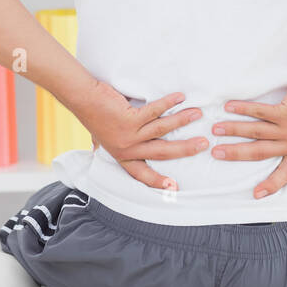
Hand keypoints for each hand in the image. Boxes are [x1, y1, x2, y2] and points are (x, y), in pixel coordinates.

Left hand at [74, 80, 207, 190]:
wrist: (83, 99)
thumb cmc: (93, 116)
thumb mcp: (98, 137)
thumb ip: (101, 145)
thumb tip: (95, 149)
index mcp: (122, 155)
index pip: (141, 173)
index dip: (158, 181)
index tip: (174, 188)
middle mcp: (127, 148)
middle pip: (161, 152)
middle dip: (184, 149)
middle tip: (203, 145)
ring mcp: (129, 134)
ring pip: (162, 130)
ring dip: (182, 121)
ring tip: (197, 114)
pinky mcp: (129, 119)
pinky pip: (154, 111)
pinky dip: (168, 104)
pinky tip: (180, 98)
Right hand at [210, 75, 286, 198]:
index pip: (286, 174)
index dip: (271, 185)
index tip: (256, 195)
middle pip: (259, 152)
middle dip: (235, 154)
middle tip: (216, 153)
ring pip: (255, 132)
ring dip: (233, 130)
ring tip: (216, 129)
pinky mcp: (285, 113)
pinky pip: (259, 112)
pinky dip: (242, 109)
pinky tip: (229, 107)